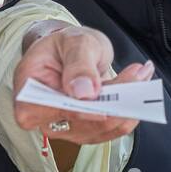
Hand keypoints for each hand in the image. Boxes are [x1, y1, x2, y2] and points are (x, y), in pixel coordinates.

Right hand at [12, 24, 153, 144]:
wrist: (72, 51)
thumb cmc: (66, 45)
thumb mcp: (73, 42)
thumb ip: (78, 64)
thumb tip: (83, 92)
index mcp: (28, 92)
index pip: (51, 110)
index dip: (79, 112)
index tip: (107, 105)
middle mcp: (43, 115)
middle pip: (81, 123)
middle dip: (114, 103)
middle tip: (138, 76)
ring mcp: (64, 125)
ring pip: (101, 128)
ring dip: (127, 104)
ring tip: (141, 74)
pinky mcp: (85, 129)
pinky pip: (111, 128)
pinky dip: (128, 108)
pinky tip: (138, 86)